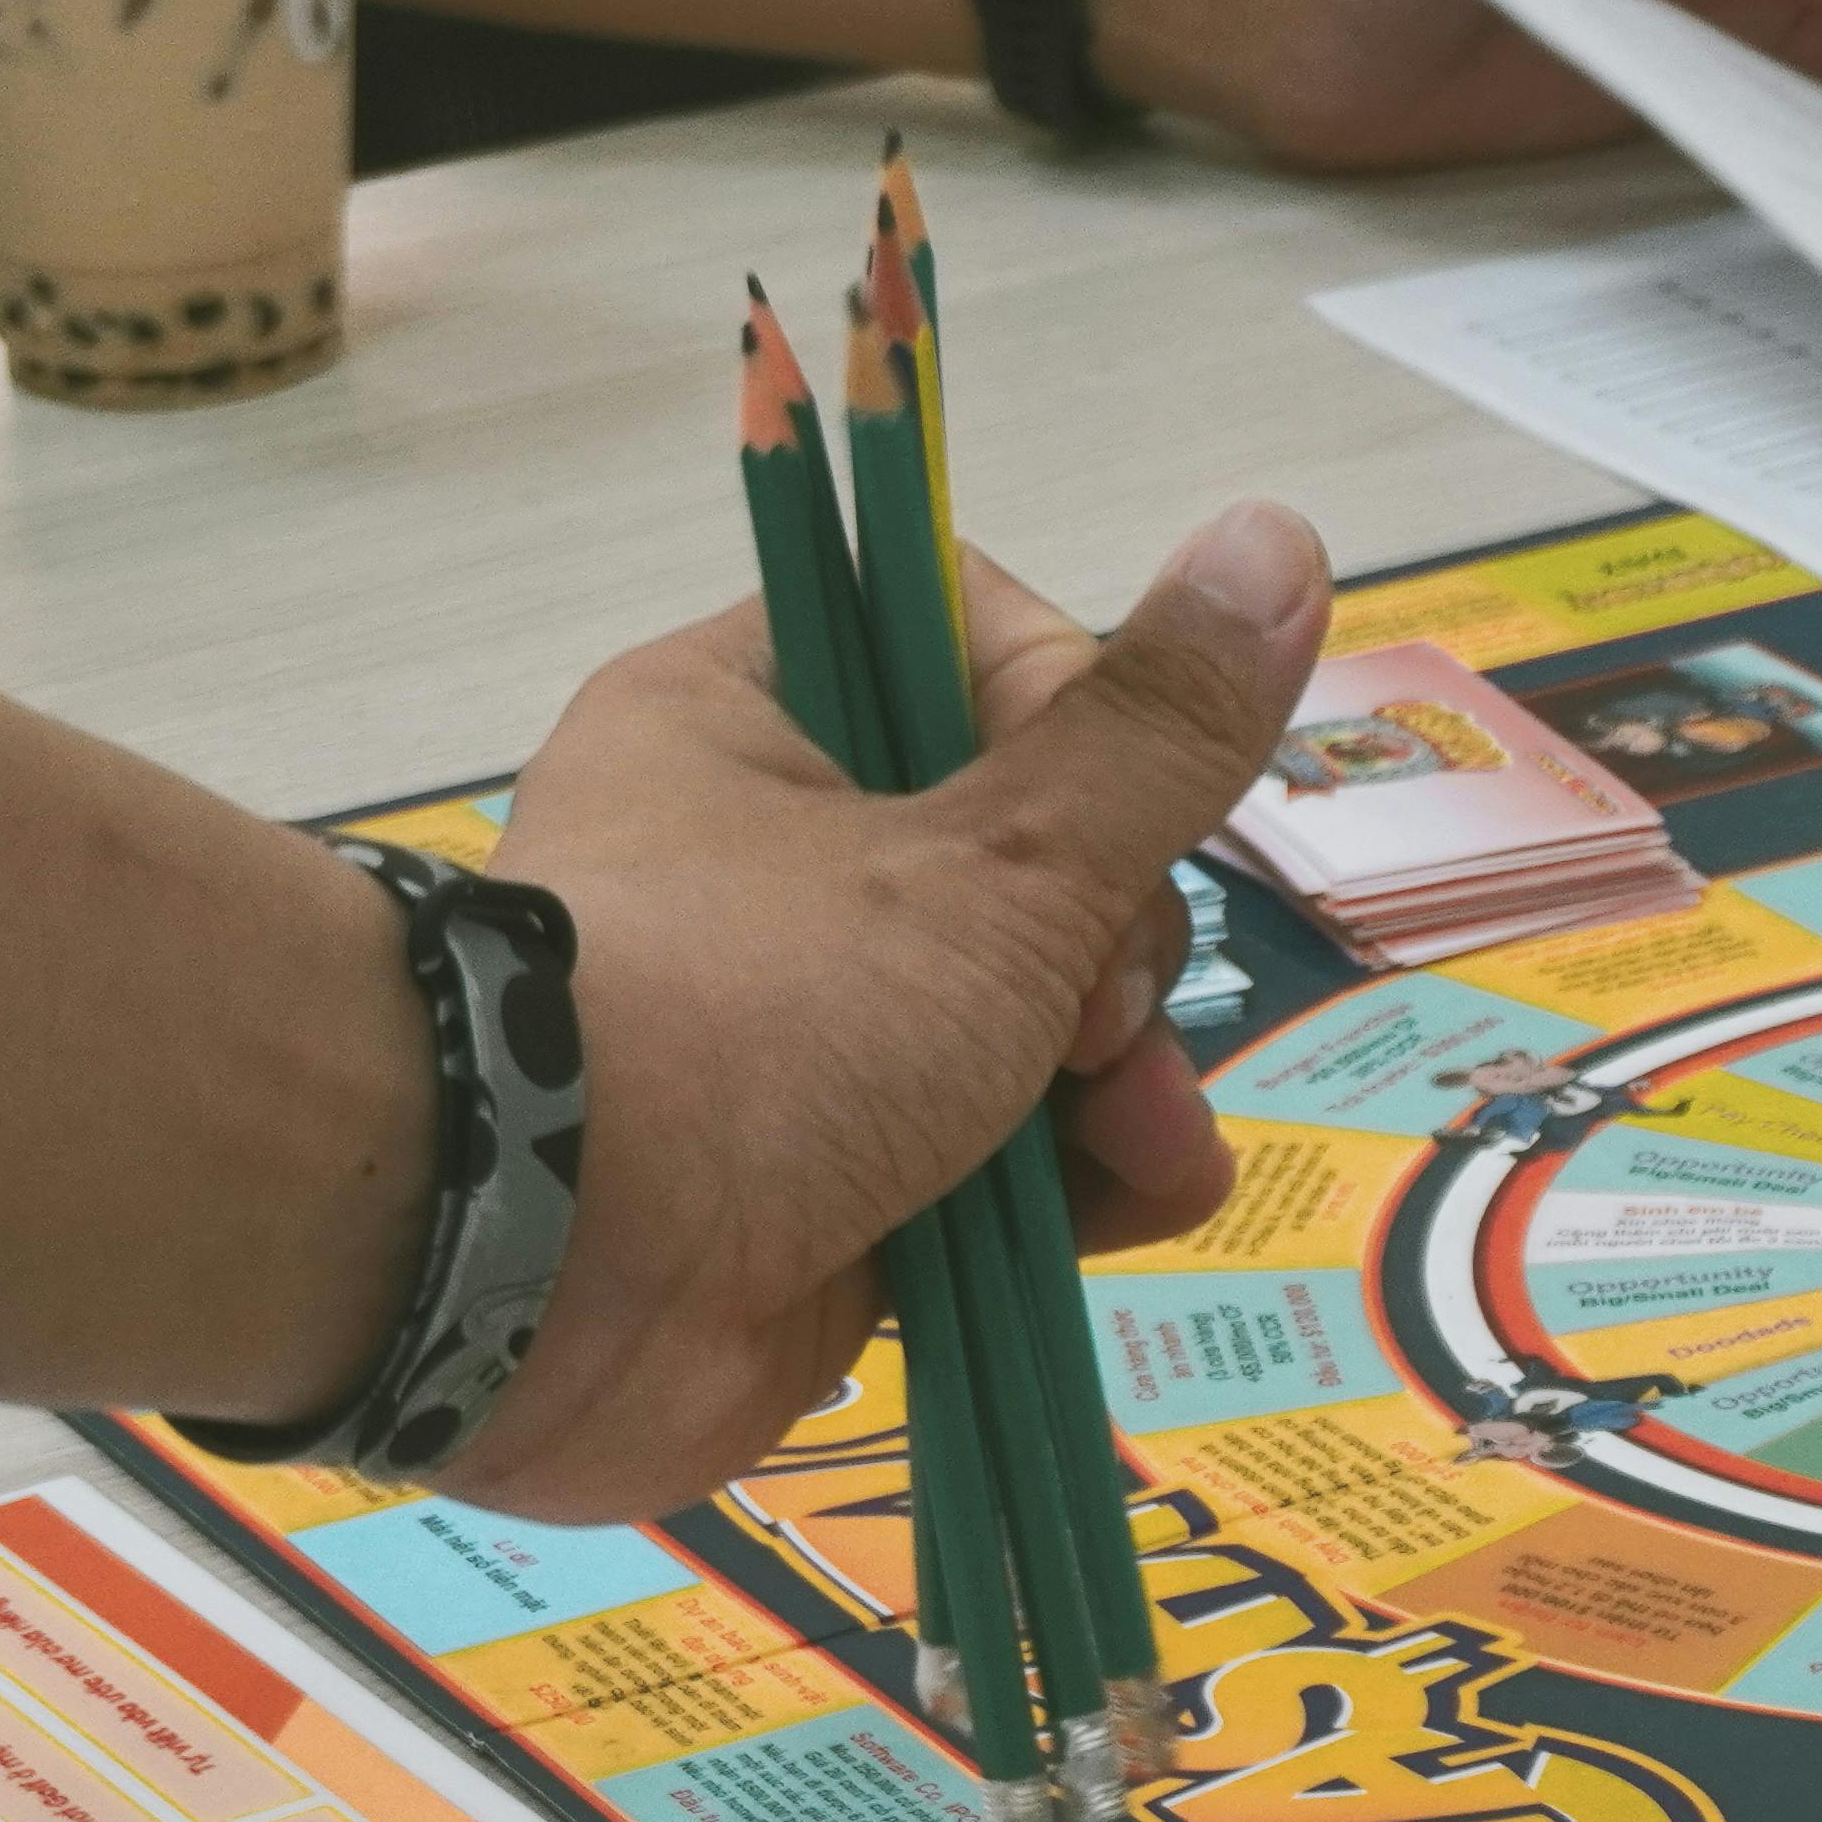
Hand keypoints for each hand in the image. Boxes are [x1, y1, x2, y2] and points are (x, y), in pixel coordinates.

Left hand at [440, 499, 1319, 1520]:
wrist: (541, 1288)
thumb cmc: (755, 1018)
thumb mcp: (993, 860)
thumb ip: (1154, 733)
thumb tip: (1280, 533)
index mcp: (758, 718)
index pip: (976, 652)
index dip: (1083, 732)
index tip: (1101, 824)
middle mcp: (769, 864)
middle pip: (1035, 858)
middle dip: (1121, 950)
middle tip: (1099, 1019)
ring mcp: (798, 1038)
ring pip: (1032, 1023)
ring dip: (1126, 1085)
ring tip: (1144, 1143)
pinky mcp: (826, 1189)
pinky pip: (995, 1161)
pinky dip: (1076, 1184)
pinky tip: (1136, 1205)